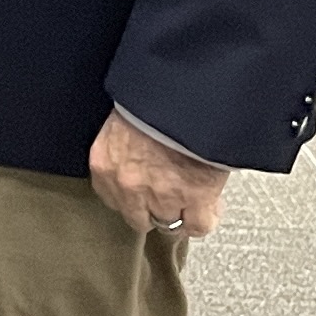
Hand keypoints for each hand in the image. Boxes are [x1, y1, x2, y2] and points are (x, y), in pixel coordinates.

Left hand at [89, 111, 229, 242]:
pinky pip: (198, 226)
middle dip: (154, 211)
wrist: (184, 89)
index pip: (111, 198)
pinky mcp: (194, 198)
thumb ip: (125, 148)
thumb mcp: (124, 120)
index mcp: (104, 163)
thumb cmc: (152, 97)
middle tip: (169, 200)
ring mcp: (160, 195)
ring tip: (193, 203)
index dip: (132, 198)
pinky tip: (211, 206)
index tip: (143, 193)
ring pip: (169, 225)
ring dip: (181, 216)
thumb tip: (141, 159)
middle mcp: (127, 185)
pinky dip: (205, 218)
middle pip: (138, 219)